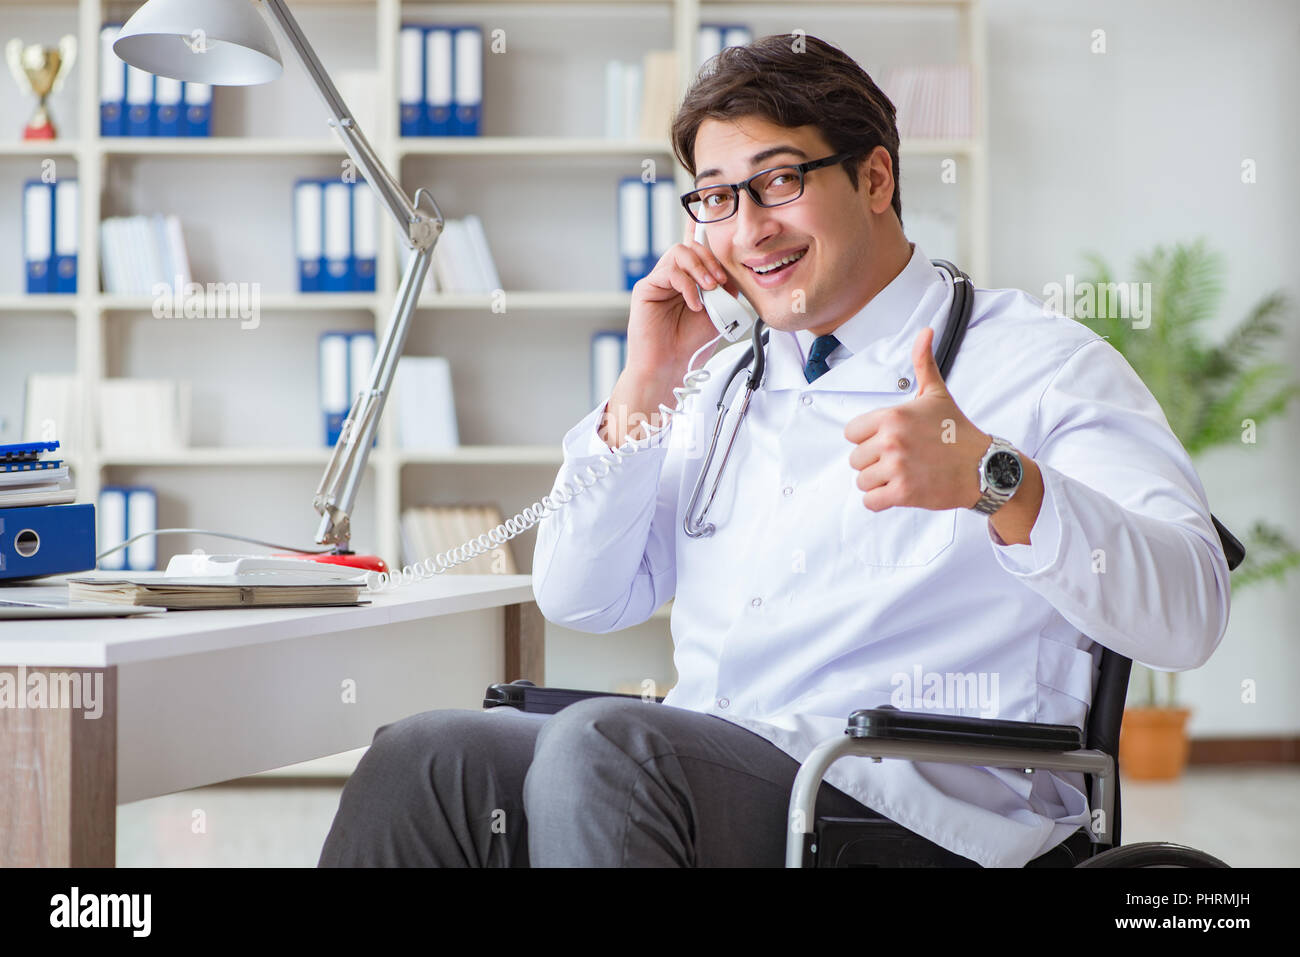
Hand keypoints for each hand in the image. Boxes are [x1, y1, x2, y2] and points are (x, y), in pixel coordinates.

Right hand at [623, 218, 743, 387]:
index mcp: (689, 283)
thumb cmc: (690, 346)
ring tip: (710, 289)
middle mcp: (672, 279)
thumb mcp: (717, 315)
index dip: (715, 256)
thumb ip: (723, 292)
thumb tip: (730, 273)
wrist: (670, 368)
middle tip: (721, 281)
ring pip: (679, 252)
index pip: (700, 254)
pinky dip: (687, 286)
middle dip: (710, 260)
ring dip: (700, 267)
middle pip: (690, 247)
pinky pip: (669, 272)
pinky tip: (694, 304)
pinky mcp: (645, 289)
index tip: (728, 276)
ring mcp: (658, 282)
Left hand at [845, 327, 987, 511]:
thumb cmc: (956, 431)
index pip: (852, 433)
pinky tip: (899, 491)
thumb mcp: (937, 394)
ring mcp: (897, 468)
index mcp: (892, 416)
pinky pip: (870, 502)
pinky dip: (880, 500)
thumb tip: (925, 330)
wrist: (982, 467)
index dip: (868, 438)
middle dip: (874, 462)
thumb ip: (923, 362)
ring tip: (903, 474)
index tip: (891, 440)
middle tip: (902, 460)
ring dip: (878, 482)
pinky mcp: (903, 493)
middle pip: (855, 459)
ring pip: (862, 481)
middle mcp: (891, 440)